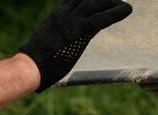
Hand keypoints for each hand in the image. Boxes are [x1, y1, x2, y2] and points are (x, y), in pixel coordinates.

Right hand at [18, 0, 132, 92]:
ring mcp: (72, 20)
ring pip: (96, 4)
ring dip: (111, 2)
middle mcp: (65, 13)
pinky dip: (115, 13)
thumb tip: (52, 51)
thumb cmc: (33, 62)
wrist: (30, 65)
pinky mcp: (80, 30)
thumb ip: (53, 41)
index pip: (73, 0)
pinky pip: (102, 18)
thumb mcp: (43, 45)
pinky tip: (127, 10)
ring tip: (123, 4)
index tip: (94, 0)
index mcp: (56, 15)